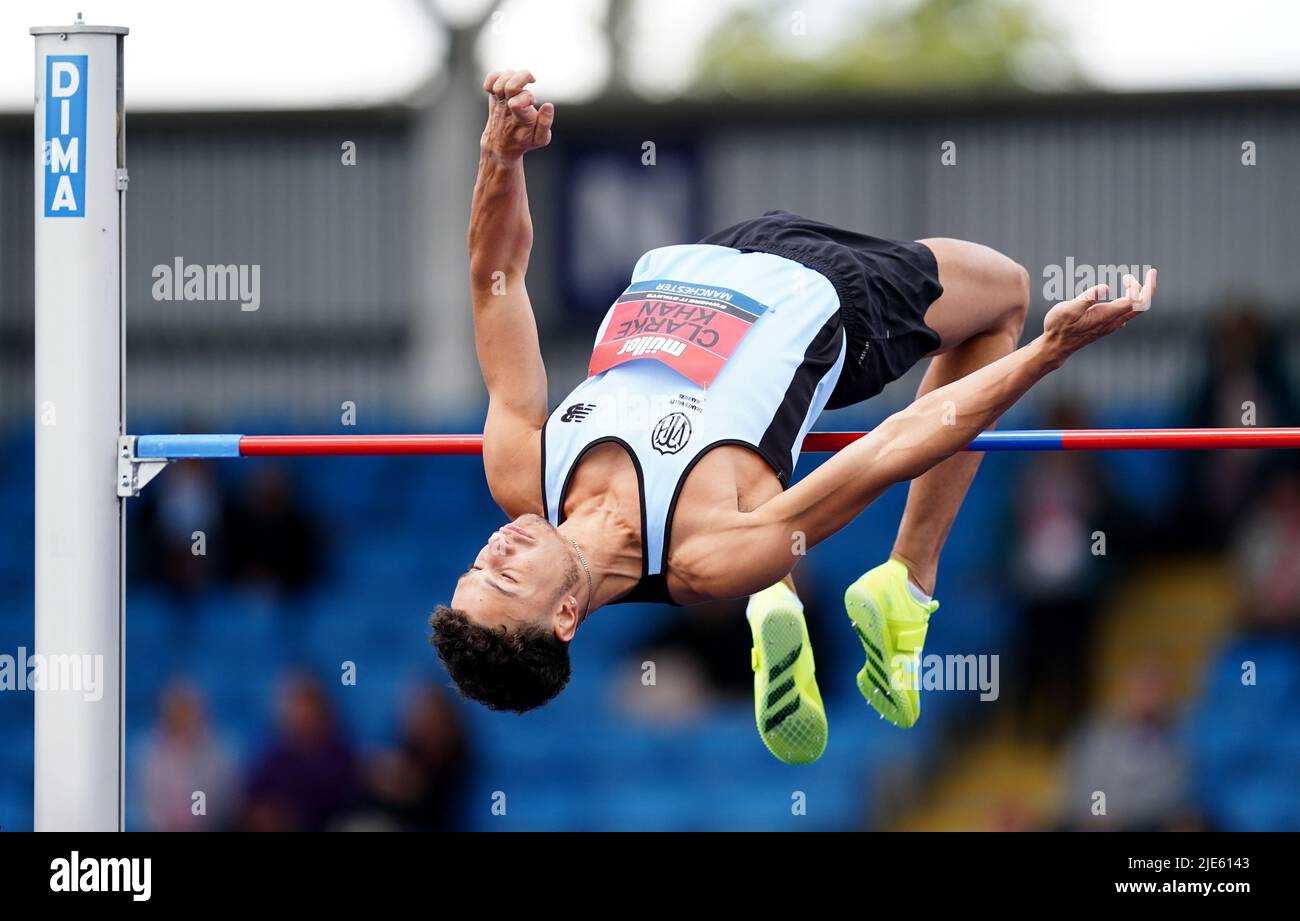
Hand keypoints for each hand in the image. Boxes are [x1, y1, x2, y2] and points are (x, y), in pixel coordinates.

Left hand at [480, 70, 553, 160]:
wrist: (500, 145)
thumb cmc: (524, 140)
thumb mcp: (540, 139)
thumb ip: (545, 123)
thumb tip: (549, 105)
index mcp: (520, 118)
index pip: (517, 103)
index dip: (526, 98)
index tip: (532, 102)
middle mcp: (507, 108)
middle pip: (510, 86)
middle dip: (523, 77)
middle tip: (532, 81)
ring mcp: (499, 101)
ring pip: (501, 81)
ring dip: (514, 76)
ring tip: (522, 83)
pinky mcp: (493, 96)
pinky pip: (490, 80)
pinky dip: (499, 76)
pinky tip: (508, 81)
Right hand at [1041, 269, 1156, 365]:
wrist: (1056, 346)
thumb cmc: (1059, 326)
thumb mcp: (1069, 309)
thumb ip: (1087, 298)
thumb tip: (1105, 287)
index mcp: (1106, 315)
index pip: (1135, 301)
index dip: (1141, 287)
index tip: (1133, 275)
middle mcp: (1113, 321)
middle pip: (1142, 306)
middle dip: (1149, 288)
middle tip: (1151, 272)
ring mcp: (1111, 325)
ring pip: (1135, 310)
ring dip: (1139, 294)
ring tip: (1129, 280)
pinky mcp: (1107, 326)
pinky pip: (1127, 313)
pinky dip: (1131, 300)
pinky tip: (1123, 294)